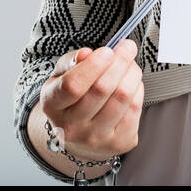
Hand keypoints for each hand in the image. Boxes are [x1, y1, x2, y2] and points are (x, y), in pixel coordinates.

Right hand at [40, 39, 143, 158]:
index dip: (94, 65)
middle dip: (120, 62)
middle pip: (102, 89)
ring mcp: (95, 139)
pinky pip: (135, 109)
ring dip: (132, 74)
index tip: (107, 50)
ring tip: (131, 64)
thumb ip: (71, 61)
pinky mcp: (118, 144)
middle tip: (128, 47)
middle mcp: (72, 127)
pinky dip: (137, 90)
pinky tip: (133, 83)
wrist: (79, 135)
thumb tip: (87, 53)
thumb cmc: (71, 98)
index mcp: (52, 105)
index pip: (72, 85)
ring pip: (122, 98)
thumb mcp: (61, 76)